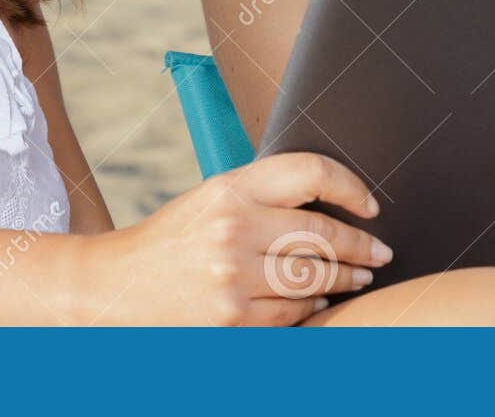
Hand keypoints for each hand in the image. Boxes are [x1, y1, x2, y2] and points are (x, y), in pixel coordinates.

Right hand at [85, 152, 392, 325]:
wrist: (114, 286)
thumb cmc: (170, 240)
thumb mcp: (209, 200)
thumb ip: (261, 197)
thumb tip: (330, 206)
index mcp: (229, 188)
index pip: (310, 173)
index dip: (351, 187)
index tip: (369, 205)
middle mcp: (233, 229)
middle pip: (322, 234)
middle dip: (361, 245)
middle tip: (380, 252)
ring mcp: (233, 279)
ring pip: (314, 278)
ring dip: (344, 279)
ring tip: (358, 277)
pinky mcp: (232, 321)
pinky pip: (291, 315)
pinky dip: (312, 309)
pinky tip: (319, 303)